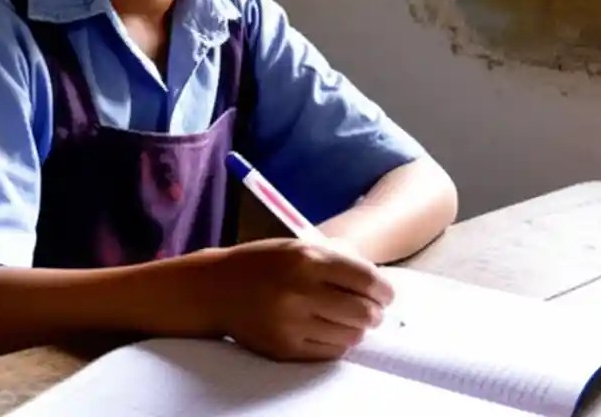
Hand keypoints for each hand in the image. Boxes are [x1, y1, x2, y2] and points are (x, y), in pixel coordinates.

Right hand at [200, 238, 394, 361]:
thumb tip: (378, 285)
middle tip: (372, 311)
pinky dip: (338, 342)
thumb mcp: (296, 248)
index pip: (367, 280)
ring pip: (351, 335)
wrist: (214, 289)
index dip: (384, 290)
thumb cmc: (261, 264)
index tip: (385, 295)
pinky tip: (329, 330)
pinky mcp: (284, 347)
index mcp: (307, 258)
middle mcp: (301, 290)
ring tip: (348, 321)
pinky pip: (330, 352)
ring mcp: (292, 322)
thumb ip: (335, 262)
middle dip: (375, 313)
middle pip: (364, 312)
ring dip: (357, 329)